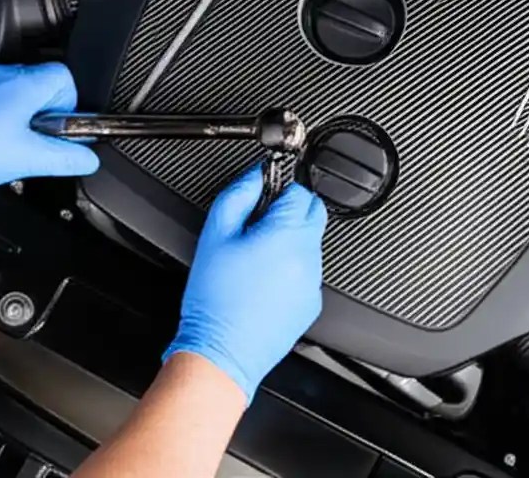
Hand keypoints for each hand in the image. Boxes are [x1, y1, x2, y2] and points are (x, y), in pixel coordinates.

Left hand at [0, 63, 99, 195]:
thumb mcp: (28, 160)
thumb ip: (67, 158)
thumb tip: (88, 158)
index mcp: (23, 85)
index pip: (65, 78)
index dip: (68, 105)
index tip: (59, 128)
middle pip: (37, 84)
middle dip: (40, 112)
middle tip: (30, 140)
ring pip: (7, 89)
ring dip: (11, 112)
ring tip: (2, 141)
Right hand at [164, 166, 326, 402]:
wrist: (222, 352)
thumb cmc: (215, 300)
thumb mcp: (215, 235)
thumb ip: (239, 195)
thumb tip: (255, 177)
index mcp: (288, 235)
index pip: (300, 192)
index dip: (278, 191)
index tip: (261, 201)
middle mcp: (309, 257)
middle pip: (313, 214)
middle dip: (289, 212)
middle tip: (257, 227)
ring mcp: (314, 282)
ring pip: (310, 244)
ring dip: (289, 242)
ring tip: (254, 262)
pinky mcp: (311, 303)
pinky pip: (307, 272)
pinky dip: (291, 270)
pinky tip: (262, 284)